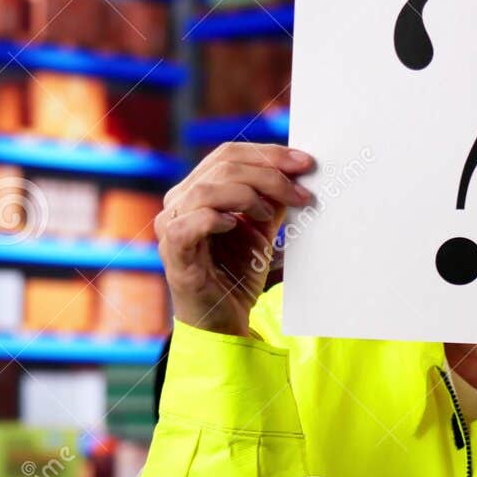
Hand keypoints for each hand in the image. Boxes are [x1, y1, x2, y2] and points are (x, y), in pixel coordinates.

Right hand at [157, 143, 314, 335]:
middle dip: (269, 174)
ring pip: (207, 189)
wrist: (222, 322)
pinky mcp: (173, 252)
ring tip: (269, 214)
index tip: (305, 163)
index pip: (229, 154)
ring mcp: (171, 225)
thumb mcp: (261, 231)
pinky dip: (216, 219)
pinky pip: (189, 223)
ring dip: (247, 195)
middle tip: (300, 192)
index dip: (269, 154)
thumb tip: (295, 174)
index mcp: (197, 190)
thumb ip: (270, 202)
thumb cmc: (236, 275)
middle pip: (223, 166)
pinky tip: (236, 225)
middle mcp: (179, 201)